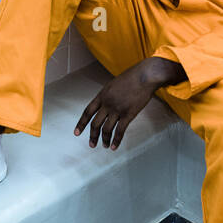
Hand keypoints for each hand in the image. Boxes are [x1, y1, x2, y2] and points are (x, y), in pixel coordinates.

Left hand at [73, 58, 187, 150]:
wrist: (145, 75)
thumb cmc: (132, 77)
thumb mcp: (114, 84)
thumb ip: (107, 95)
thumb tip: (105, 104)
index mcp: (102, 95)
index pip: (88, 112)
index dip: (81, 123)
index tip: (77, 133)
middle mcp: (107, 103)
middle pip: (95, 123)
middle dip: (92, 136)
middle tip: (91, 144)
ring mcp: (117, 109)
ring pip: (106, 129)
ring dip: (104, 140)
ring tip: (105, 146)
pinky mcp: (128, 114)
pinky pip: (120, 131)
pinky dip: (116, 140)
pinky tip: (114, 147)